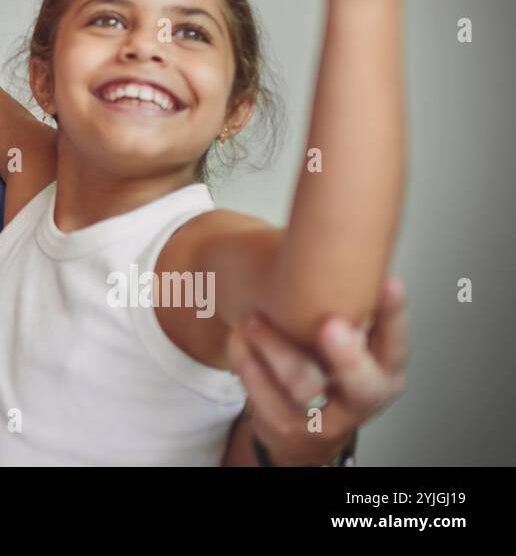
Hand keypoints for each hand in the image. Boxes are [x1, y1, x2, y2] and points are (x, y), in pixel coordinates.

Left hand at [227, 276, 408, 465]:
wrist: (289, 405)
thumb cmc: (312, 343)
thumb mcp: (330, 309)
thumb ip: (337, 278)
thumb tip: (333, 202)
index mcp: (384, 358)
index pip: (395, 338)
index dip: (393, 314)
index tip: (387, 282)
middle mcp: (366, 391)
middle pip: (365, 382)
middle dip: (348, 357)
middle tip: (327, 325)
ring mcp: (332, 416)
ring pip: (305, 389)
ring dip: (275, 352)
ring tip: (251, 321)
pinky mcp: (293, 429)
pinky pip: (267, 401)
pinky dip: (249, 368)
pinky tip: (236, 340)